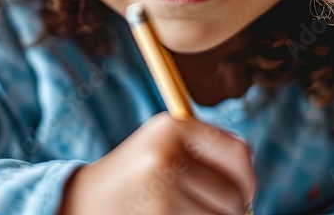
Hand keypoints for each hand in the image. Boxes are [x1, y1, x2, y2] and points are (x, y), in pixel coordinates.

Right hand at [58, 112, 256, 214]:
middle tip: (210, 210)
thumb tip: (249, 169)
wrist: (84, 201)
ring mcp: (162, 190)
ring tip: (187, 213)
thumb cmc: (136, 175)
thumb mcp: (164, 146)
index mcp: (172, 127)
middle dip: (232, 209)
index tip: (243, 192)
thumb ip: (207, 149)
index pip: (237, 153)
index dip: (247, 178)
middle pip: (235, 194)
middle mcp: (166, 154)